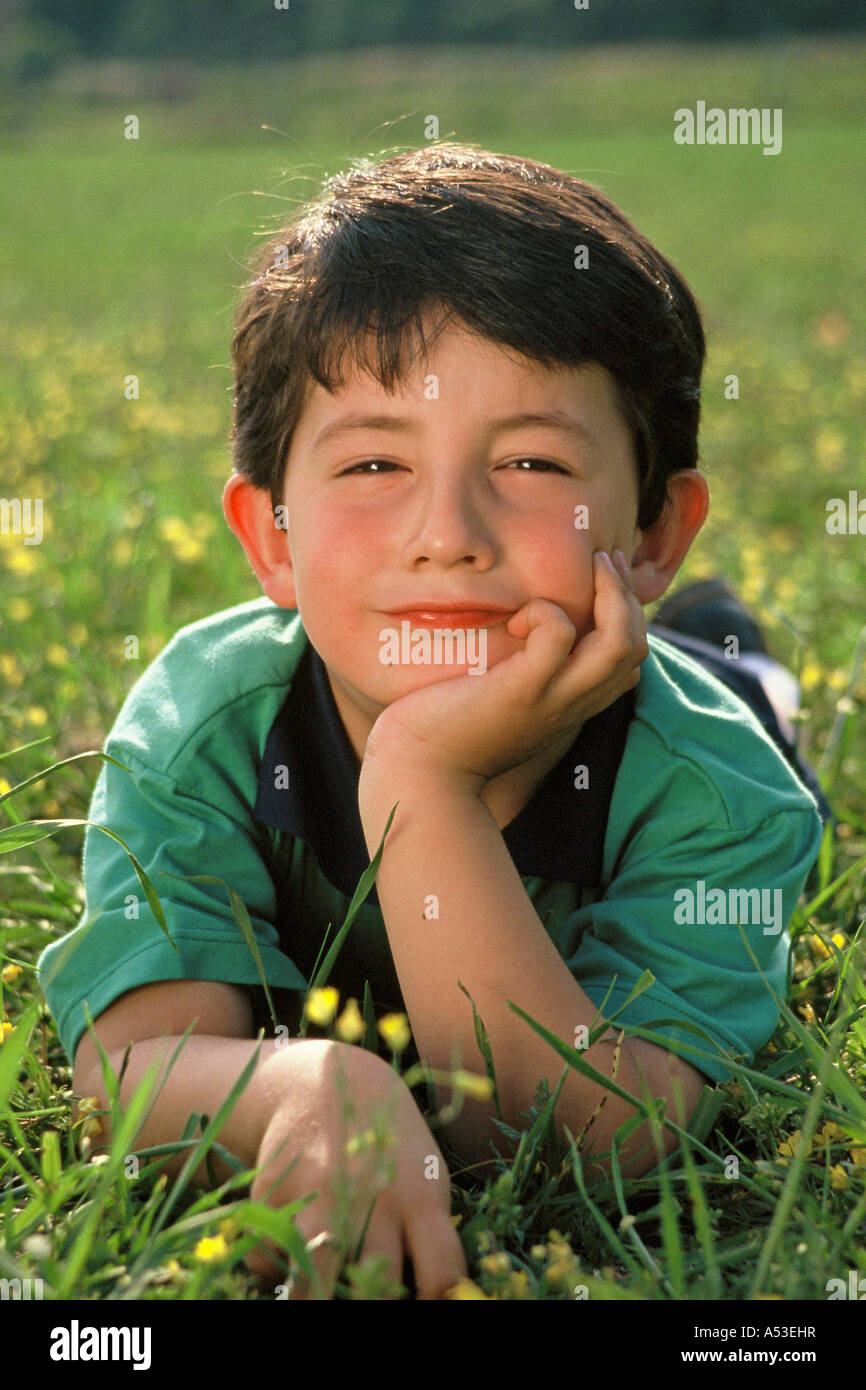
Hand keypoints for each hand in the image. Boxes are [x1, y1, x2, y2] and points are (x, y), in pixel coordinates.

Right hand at [245, 1040, 465, 1299]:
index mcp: (420, 1198)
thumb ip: (428, 1233)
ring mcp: (319, 1196)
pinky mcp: (275, 1193)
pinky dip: (275, 1269)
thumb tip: (435, 1298)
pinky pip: (269, 1261)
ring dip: (314, 1297)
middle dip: (374, 1301)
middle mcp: (371, 1199)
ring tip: (317, 1294)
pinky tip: (289, 1255)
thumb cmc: (387, 1146)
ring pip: (313, 1283)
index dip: (438, 1302)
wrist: (328, 1081)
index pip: (442, 1273)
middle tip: (370, 1297)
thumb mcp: (423, 1176)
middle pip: (378, 1285)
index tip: (428, 1305)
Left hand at [362, 549, 648, 788]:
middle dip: (627, 594)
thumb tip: (515, 636)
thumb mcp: (499, 704)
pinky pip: (557, 634)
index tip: (604, 584)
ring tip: (588, 567)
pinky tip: (513, 619)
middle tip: (605, 561)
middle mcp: (571, 704)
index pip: (628, 663)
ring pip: (620, 641)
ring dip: (610, 593)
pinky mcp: (521, 691)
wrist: (419, 775)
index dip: (628, 618)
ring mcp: (551, 699)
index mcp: (569, 706)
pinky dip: (543, 611)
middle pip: (635, 646)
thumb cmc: (446, 734)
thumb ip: (520, 677)